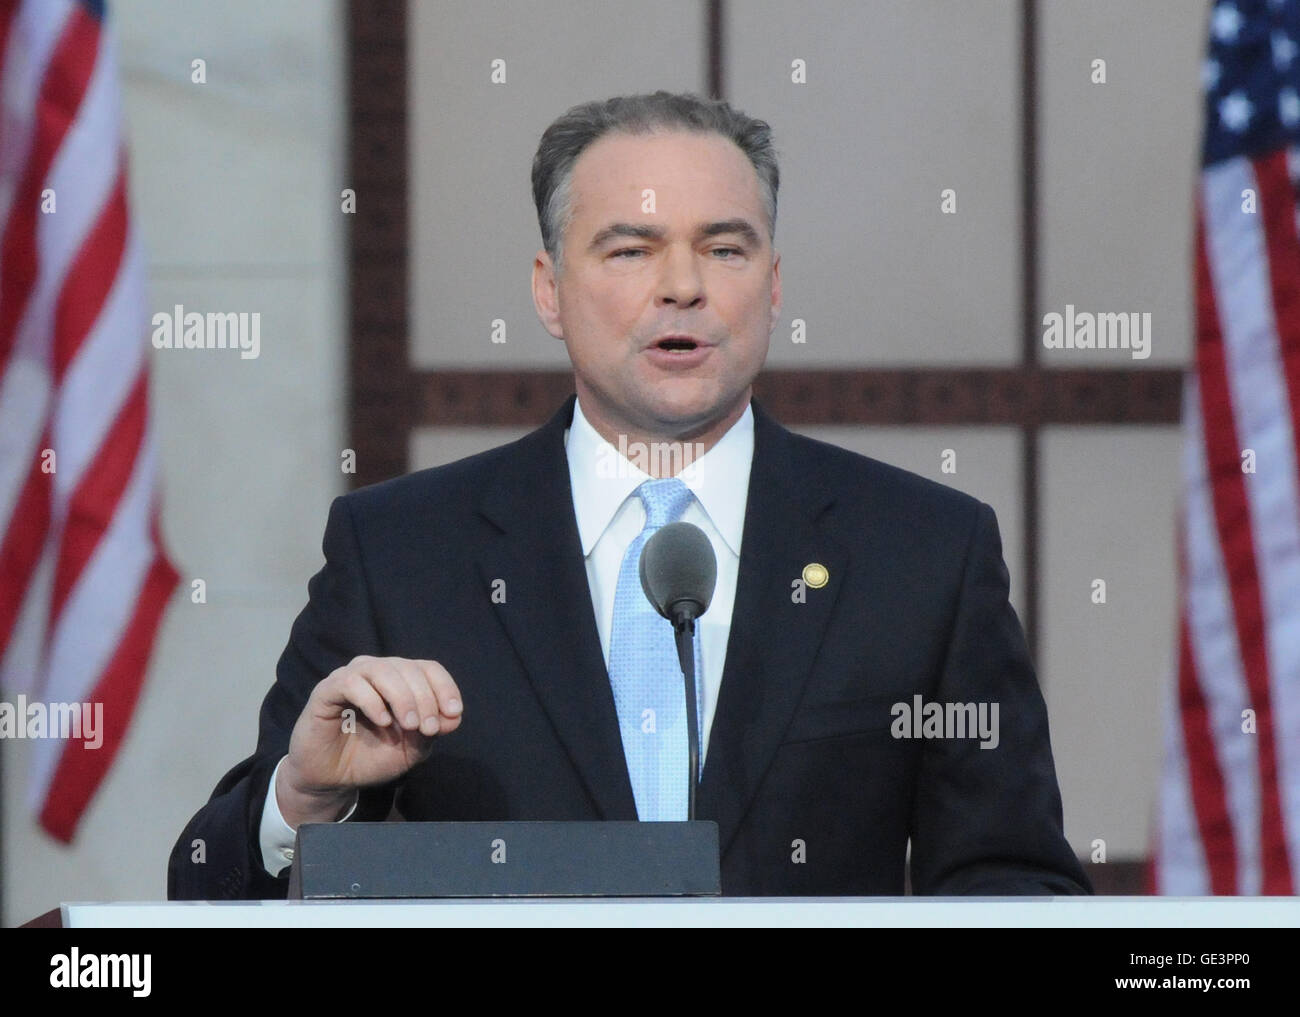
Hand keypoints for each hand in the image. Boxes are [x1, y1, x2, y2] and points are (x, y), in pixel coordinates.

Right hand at [276, 656, 462, 827]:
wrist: (332, 779)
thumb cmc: (372, 758)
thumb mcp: (411, 749)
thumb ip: (432, 731)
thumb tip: (454, 716)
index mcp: (400, 680)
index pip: (428, 669)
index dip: (444, 687)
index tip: (454, 712)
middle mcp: (377, 671)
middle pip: (409, 668)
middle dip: (425, 699)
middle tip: (428, 728)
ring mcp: (351, 677)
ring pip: (383, 670)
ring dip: (403, 697)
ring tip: (409, 726)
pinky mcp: (327, 689)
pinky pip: (351, 683)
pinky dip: (372, 700)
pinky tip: (382, 721)